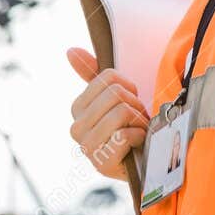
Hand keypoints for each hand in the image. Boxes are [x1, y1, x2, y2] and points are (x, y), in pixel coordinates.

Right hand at [66, 47, 147, 180]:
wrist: (144, 163)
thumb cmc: (129, 127)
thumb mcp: (113, 98)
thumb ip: (92, 73)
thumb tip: (71, 50)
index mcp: (77, 108)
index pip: (109, 78)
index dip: (128, 87)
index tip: (130, 102)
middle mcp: (76, 128)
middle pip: (116, 94)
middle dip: (135, 105)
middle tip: (136, 119)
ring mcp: (87, 147)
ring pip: (121, 112)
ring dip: (139, 121)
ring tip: (137, 130)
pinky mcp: (101, 164)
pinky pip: (125, 135)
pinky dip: (140, 136)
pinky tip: (138, 144)